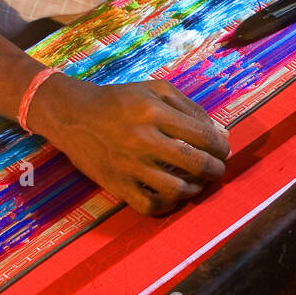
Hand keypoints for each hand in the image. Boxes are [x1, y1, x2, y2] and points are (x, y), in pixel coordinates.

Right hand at [29, 75, 230, 215]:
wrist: (72, 115)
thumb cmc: (119, 100)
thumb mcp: (156, 89)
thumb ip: (190, 108)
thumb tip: (220, 134)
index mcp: (154, 111)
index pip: (202, 135)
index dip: (220, 147)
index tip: (223, 151)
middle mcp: (142, 139)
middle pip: (194, 163)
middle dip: (215, 169)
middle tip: (218, 169)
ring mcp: (128, 165)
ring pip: (175, 189)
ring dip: (195, 189)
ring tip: (198, 183)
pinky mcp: (116, 184)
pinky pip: (148, 205)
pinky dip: (167, 205)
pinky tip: (173, 195)